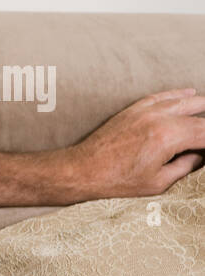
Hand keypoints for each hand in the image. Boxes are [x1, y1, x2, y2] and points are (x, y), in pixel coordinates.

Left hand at [65, 88, 204, 200]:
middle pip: (198, 117)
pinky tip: (188, 93)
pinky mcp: (132, 110)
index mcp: (169, 138)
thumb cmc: (118, 181)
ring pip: (182, 101)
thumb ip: (186, 166)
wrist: (82, 170)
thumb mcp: (158, 182)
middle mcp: (159, 119)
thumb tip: (201, 156)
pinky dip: (176, 94)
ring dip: (199, 105)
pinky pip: (160, 96)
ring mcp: (145, 111)